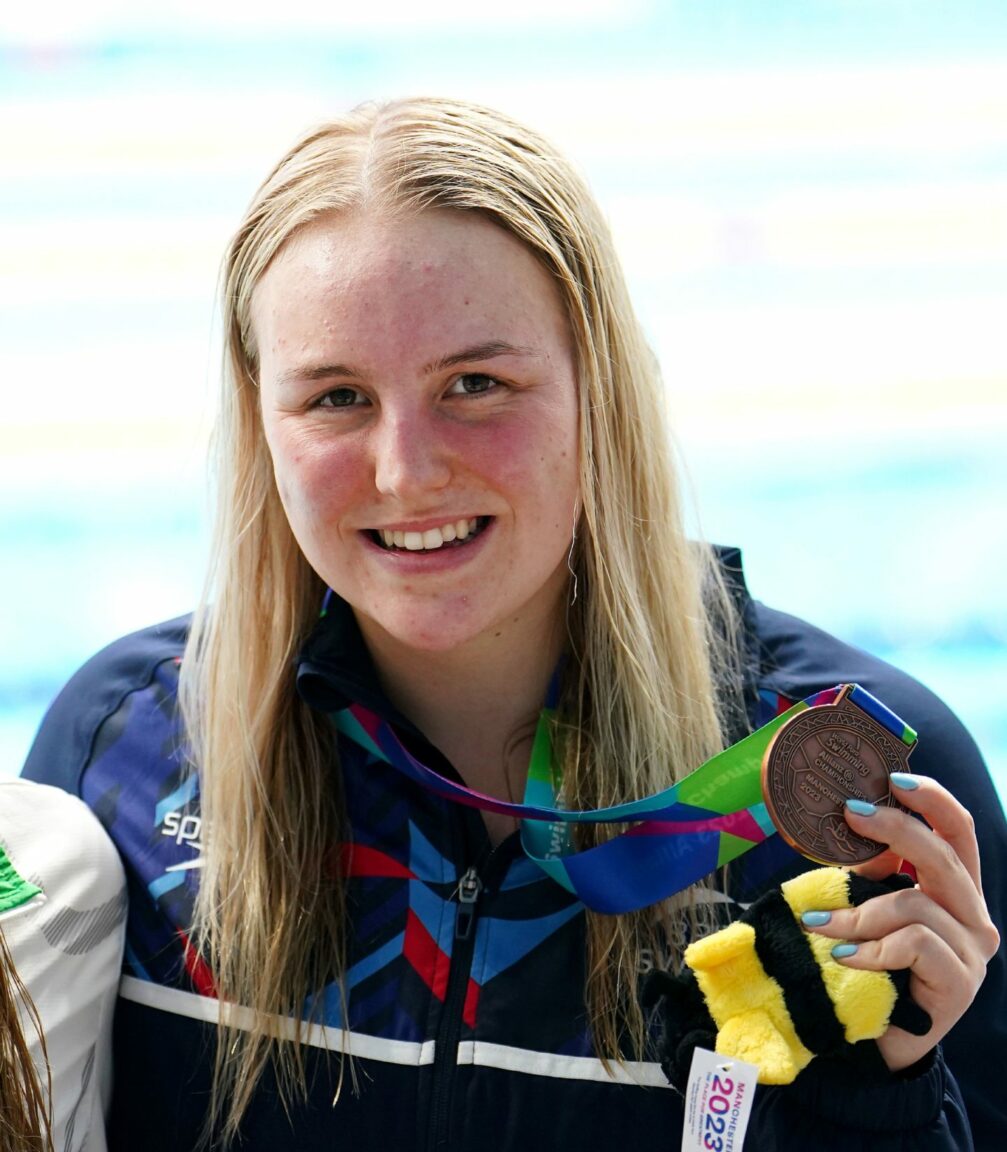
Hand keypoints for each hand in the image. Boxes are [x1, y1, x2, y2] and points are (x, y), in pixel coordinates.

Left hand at [805, 774, 999, 1071]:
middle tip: (850, 813)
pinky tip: (844, 957)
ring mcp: (973, 950)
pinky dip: (871, 947)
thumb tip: (847, 823)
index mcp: (956, 887)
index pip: (959, 830)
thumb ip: (873, 870)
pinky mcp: (961, 982)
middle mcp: (974, 914)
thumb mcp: (871, 905)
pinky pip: (913, 945)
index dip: (931, 798)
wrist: (881, 1037)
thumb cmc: (873, 962)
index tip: (892, 777)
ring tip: (818, 922)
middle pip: (943, 855)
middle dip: (894, 827)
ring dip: (857, 911)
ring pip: (916, 904)